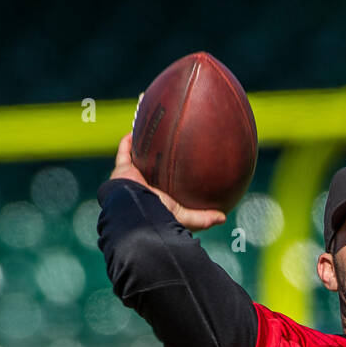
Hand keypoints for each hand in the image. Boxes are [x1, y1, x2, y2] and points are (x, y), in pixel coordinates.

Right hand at [108, 131, 226, 232]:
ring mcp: (133, 177)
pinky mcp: (122, 169)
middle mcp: (145, 187)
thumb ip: (202, 218)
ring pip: (138, 157)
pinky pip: (124, 151)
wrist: (138, 210)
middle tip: (168, 145)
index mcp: (158, 198)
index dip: (171, 177)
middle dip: (158, 158)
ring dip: (144, 145)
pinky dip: (128, 141)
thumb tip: (223, 217)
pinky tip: (136, 128)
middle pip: (152, 169)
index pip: (166, 186)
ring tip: (154, 131)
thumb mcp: (184, 217)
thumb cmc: (160, 214)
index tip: (182, 166)